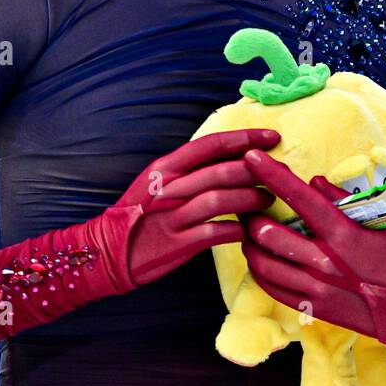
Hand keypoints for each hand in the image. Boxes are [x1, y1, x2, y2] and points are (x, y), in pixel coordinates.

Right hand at [101, 129, 281, 287]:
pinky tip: (248, 231)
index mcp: (166, 167)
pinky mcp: (178, 243)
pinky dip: (237, 230)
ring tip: (267, 200)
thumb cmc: (140, 213)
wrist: (108, 249)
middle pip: (221, 171)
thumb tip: (232, 157)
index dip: (245, 138)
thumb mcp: (158, 182)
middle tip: (277, 174)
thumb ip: (189, 169)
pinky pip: (217, 233)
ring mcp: (173, 215)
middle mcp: (170, 187)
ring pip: (222, 200)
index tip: (272, 137)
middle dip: (256, 171)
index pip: (211, 144)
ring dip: (251, 200)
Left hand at [238, 150, 385, 343]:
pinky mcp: (311, 307)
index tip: (251, 157)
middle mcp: (323, 261)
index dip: (272, 175)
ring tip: (248, 230)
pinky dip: (259, 268)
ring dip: (249, 242)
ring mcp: (314, 287)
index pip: (300, 198)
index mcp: (343, 235)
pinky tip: (259, 258)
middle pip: (267, 233)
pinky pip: (270, 287)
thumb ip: (345, 200)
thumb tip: (314, 181)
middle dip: (249, 213)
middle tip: (244, 202)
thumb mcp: (383, 223)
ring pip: (262, 262)